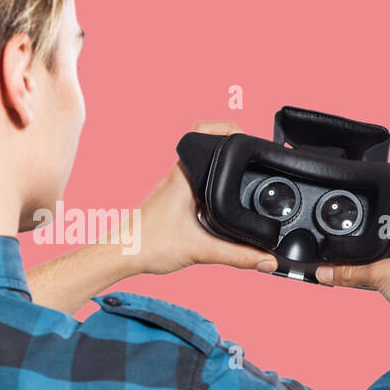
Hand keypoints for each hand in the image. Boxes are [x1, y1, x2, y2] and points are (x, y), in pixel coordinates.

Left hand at [134, 121, 278, 275]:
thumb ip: (238, 256)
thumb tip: (267, 261)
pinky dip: (213, 185)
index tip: (249, 137)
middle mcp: (178, 175)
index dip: (229, 128)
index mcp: (184, 175)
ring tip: (243, 175)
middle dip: (232, 147)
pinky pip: (197, 182)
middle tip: (252, 156)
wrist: (122, 255)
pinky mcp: (173, 199)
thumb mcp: (201, 250)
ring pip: (202, 165)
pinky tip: (223, 201)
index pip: (205, 133)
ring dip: (222, 167)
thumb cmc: (148, 245)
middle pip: (208, 146)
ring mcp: (174, 185)